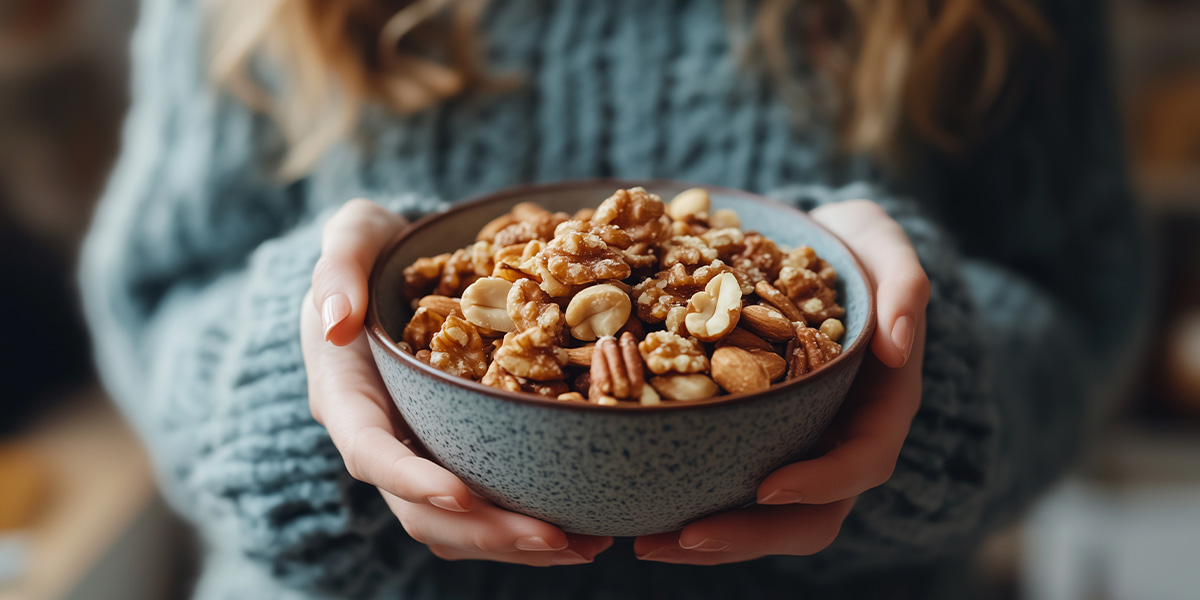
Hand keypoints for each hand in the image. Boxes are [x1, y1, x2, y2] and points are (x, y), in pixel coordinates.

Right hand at [301, 199, 611, 565]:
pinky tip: (584, 524)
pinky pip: (487, 502)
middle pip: (422, 509)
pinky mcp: (458, 453)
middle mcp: (382, 437)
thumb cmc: (375, 248)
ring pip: (457, 523)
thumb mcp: (353, 237)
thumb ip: (338, 269)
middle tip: (556, 538)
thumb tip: (335, 321)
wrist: (399, 265)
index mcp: (347, 394)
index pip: (369, 452)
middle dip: (485, 531)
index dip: (412, 480)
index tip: (463, 494)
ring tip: (588, 545)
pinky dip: (528, 520)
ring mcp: (420, 451)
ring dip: (515, 543)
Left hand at [634, 199, 928, 563]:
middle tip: (682, 538)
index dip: (821, 482)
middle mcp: (840, 437)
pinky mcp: (757, 439)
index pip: (863, 462)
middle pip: (810, 514)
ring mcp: (799, 445)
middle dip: (748, 535)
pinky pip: (730, 485)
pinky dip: (691, 502)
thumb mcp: (885, 246)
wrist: (816, 245)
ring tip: (645, 543)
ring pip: (765, 516)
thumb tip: (897, 347)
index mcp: (880, 405)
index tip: (767, 486)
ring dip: (710, 538)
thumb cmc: (855, 245)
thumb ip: (904, 288)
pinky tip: (637, 511)